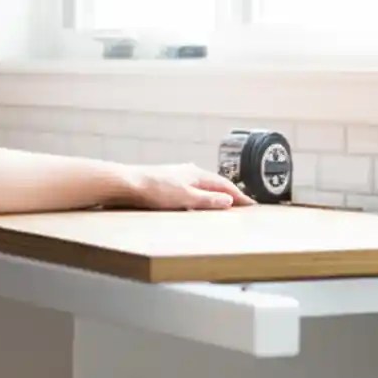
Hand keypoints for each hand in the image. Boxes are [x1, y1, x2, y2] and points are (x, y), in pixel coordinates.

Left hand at [119, 163, 256, 209]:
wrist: (126, 184)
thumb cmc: (155, 190)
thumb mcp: (186, 198)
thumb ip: (208, 199)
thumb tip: (229, 200)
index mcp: (197, 175)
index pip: (225, 185)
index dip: (239, 196)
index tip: (251, 205)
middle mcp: (189, 172)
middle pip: (215, 182)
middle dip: (229, 193)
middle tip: (241, 204)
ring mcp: (177, 175)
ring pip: (202, 184)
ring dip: (214, 193)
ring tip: (222, 202)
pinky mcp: (166, 182)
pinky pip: (191, 187)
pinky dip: (200, 194)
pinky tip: (195, 199)